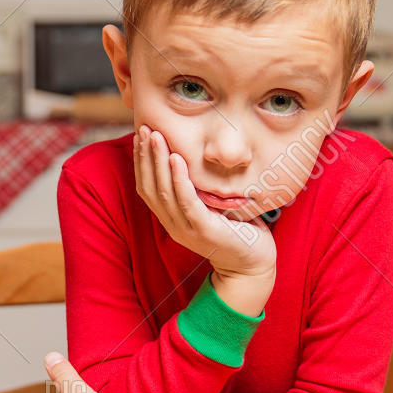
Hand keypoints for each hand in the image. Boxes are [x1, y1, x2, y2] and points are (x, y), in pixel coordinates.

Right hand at [133, 125, 277, 285]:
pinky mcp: (204, 230)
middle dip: (146, 156)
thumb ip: (197, 190)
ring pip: (164, 191)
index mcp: (172, 219)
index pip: (147, 188)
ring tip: (157, 137)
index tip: (141, 137)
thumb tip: (191, 158)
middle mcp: (174, 225)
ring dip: (158, 161)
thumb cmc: (235, 231)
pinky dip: (179, 179)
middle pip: (150, 187)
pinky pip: (186, 201)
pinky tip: (177, 158)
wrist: (252, 264)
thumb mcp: (210, 207)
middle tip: (145, 129)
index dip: (141, 163)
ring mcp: (187, 229)